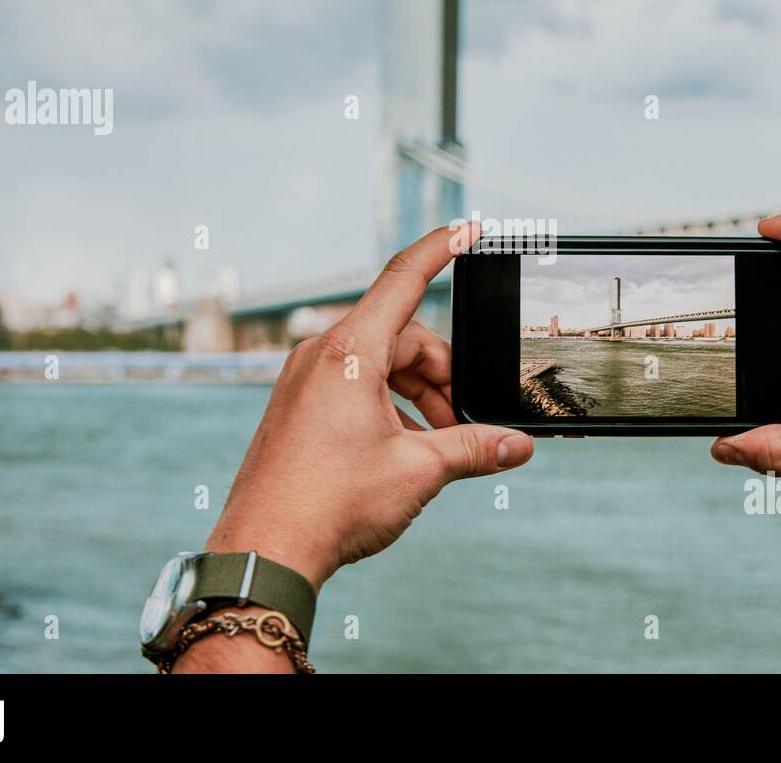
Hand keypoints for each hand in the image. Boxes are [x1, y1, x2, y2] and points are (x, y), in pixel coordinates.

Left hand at [205, 224, 533, 590]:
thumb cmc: (329, 505)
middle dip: (442, 376)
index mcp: (348, 352)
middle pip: (402, 338)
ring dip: (417, 398)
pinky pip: (353, 388)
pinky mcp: (296, 408)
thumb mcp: (418, 471)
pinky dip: (387, 409)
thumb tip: (517, 446)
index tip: (470, 228)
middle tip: (465, 424)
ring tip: (435, 448)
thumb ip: (474, 448)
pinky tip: (403, 452)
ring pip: (379, 366)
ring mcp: (303, 381)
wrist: (263, 552)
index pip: (403, 278)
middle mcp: (320, 356)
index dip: (442, 248)